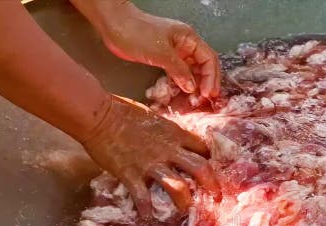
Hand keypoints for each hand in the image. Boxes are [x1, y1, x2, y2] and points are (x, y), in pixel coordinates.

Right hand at [82, 95, 220, 217]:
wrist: (99, 115)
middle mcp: (168, 150)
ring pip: (178, 186)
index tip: (211, 169)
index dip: (210, 160)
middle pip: (201, 169)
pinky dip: (146, 210)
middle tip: (217, 198)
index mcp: (175, 134)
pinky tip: (147, 218)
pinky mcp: (132, 174)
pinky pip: (142, 197)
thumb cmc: (125, 113)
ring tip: (184, 210)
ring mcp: (151, 164)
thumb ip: (168, 134)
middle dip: (212, 185)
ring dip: (184, 201)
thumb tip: (176, 144)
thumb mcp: (155, 119)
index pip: (203, 148)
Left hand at [87, 2, 220, 97]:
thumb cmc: (136, 31)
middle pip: (202, 66)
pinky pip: (177, 74)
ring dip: (193, 86)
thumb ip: (179, 70)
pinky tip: (180, 94)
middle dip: (205, 83)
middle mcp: (185, 45)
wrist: (114, 25)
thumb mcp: (161, 53)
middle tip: (203, 99)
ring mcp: (174, 53)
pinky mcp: (163, 59)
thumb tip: (192, 87)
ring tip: (193, 100)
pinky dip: (180, 84)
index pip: (209, 59)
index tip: (208, 93)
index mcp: (189, 38)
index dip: (211, 77)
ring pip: (190, 72)